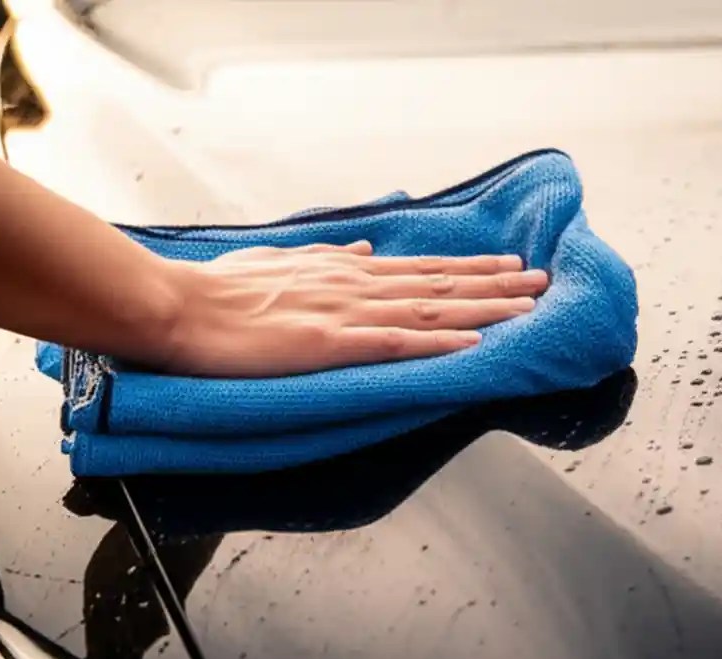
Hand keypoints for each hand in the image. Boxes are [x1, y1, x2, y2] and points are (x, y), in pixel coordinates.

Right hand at [159, 240, 548, 376]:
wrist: (177, 308)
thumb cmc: (221, 291)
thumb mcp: (282, 261)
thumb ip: (329, 258)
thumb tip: (368, 250)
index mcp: (345, 272)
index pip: (423, 271)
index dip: (471, 270)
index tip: (510, 266)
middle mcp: (355, 287)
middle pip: (440, 286)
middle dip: (495, 285)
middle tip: (543, 281)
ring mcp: (345, 315)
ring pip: (429, 312)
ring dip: (483, 309)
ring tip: (527, 308)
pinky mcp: (328, 345)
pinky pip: (394, 345)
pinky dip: (437, 345)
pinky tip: (472, 346)